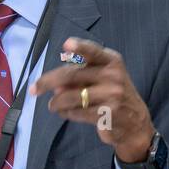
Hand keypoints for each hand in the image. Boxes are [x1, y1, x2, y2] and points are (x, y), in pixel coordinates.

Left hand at [28, 37, 155, 162]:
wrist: (135, 124)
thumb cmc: (112, 95)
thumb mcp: (100, 80)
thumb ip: (78, 77)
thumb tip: (55, 85)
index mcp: (111, 61)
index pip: (93, 51)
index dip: (79, 48)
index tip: (66, 45)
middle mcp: (113, 75)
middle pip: (71, 75)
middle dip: (47, 82)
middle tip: (33, 89)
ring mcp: (112, 94)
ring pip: (70, 96)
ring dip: (56, 102)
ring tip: (53, 105)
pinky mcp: (108, 113)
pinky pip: (76, 112)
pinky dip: (66, 113)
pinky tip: (66, 112)